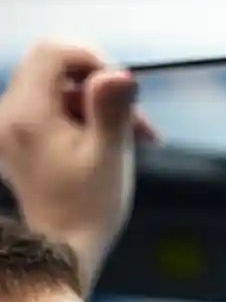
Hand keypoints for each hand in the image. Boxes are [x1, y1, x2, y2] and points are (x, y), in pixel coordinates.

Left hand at [0, 40, 157, 282]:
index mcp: (28, 114)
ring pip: (58, 90)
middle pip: (56, 69)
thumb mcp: (110, 156)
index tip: (122, 90)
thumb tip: (121, 73)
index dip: (94, 59)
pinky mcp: (18, 140)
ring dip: (97, 106)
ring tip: (133, 139)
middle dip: (100, 87)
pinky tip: (108, 144)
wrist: (61, 250)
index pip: (54, 51)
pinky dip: (81, 119)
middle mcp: (9, 114)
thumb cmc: (88, 208)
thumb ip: (112, 109)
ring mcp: (10, 128)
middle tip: (137, 123)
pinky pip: (51, 110)